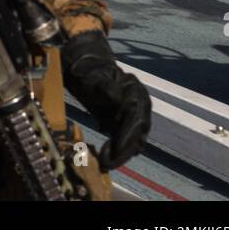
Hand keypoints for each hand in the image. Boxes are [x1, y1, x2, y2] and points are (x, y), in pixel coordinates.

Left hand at [62, 30, 150, 168]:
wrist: (87, 67)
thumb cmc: (88, 72)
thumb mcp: (93, 76)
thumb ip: (105, 87)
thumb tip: (117, 98)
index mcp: (134, 91)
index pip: (134, 118)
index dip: (126, 135)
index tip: (116, 149)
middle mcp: (140, 103)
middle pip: (138, 132)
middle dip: (124, 149)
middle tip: (107, 162)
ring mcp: (137, 113)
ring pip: (136, 138)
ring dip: (123, 152)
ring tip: (106, 161)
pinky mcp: (128, 121)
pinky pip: (129, 139)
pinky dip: (120, 149)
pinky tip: (108, 156)